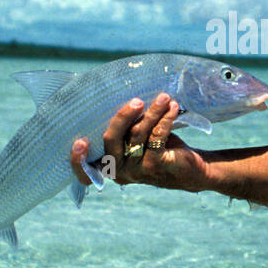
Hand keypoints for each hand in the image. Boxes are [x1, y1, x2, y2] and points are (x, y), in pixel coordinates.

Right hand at [70, 93, 209, 191]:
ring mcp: (137, 171)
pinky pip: (156, 136)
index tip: (80, 141)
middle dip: (122, 117)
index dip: (77, 161)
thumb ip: (125, 127)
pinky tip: (173, 108)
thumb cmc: (158, 148)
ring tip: (163, 98)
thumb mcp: (137, 138)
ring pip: (137, 134)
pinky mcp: (156, 165)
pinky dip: (165, 119)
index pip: (85, 173)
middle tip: (137, 101)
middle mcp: (119, 171)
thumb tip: (119, 94)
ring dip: (152, 112)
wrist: (190, 169)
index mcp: (108, 166)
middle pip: (110, 140)